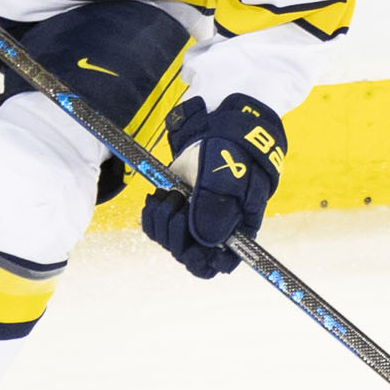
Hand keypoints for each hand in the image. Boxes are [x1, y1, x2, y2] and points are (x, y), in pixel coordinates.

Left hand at [143, 95, 285, 279]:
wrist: (219, 124)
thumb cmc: (234, 148)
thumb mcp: (230, 173)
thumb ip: (218, 206)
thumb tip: (206, 240)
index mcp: (237, 228)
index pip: (220, 264)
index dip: (203, 261)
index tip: (191, 245)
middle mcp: (214, 229)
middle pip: (188, 255)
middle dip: (176, 232)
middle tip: (179, 201)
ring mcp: (193, 219)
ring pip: (169, 242)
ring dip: (163, 221)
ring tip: (172, 193)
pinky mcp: (176, 207)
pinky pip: (155, 227)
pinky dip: (152, 214)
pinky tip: (160, 195)